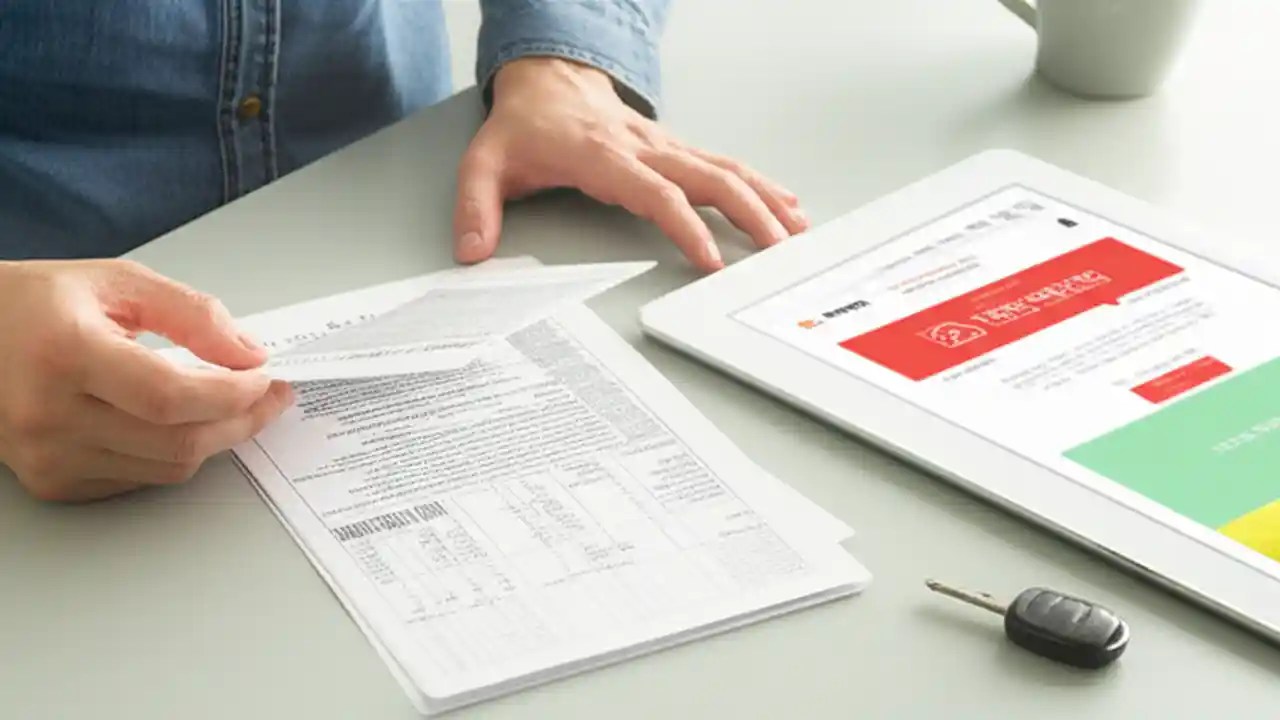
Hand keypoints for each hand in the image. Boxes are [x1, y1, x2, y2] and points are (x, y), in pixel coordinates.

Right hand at [0, 259, 292, 501]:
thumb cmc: (36, 304)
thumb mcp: (118, 282)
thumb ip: (192, 314)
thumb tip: (249, 354)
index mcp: (65, 354)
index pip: (171, 396)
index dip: (232, 393)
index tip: (265, 377)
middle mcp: (49, 415)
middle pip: (177, 442)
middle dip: (240, 421)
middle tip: (267, 396)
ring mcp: (46, 457)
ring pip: (166, 468)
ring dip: (214, 439)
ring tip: (230, 405)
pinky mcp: (50, 481)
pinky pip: (138, 478)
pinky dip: (172, 453)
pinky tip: (178, 422)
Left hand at [453, 57, 809, 272]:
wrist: (547, 77)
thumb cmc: (524, 125)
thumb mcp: (485, 162)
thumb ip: (476, 206)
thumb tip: (472, 250)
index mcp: (601, 154)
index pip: (653, 190)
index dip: (683, 223)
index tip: (708, 257)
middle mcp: (643, 147)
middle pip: (706, 177)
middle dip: (747, 214)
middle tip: (775, 250)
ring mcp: (665, 145)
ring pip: (724, 169)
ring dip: (764, 199)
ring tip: (796, 232)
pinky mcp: (676, 148)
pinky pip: (724, 165)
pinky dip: (759, 186)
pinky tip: (785, 204)